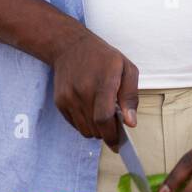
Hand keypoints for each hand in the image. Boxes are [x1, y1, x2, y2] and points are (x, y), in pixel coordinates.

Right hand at [49, 27, 138, 149]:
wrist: (70, 47)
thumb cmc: (103, 58)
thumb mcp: (127, 68)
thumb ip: (131, 96)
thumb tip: (131, 123)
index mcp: (103, 82)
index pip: (104, 117)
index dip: (112, 135)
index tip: (118, 144)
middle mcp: (83, 91)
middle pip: (95, 128)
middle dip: (107, 133)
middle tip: (114, 124)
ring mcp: (69, 97)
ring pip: (85, 130)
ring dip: (96, 130)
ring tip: (103, 115)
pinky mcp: (60, 102)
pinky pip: (75, 124)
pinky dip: (85, 124)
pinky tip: (91, 109)